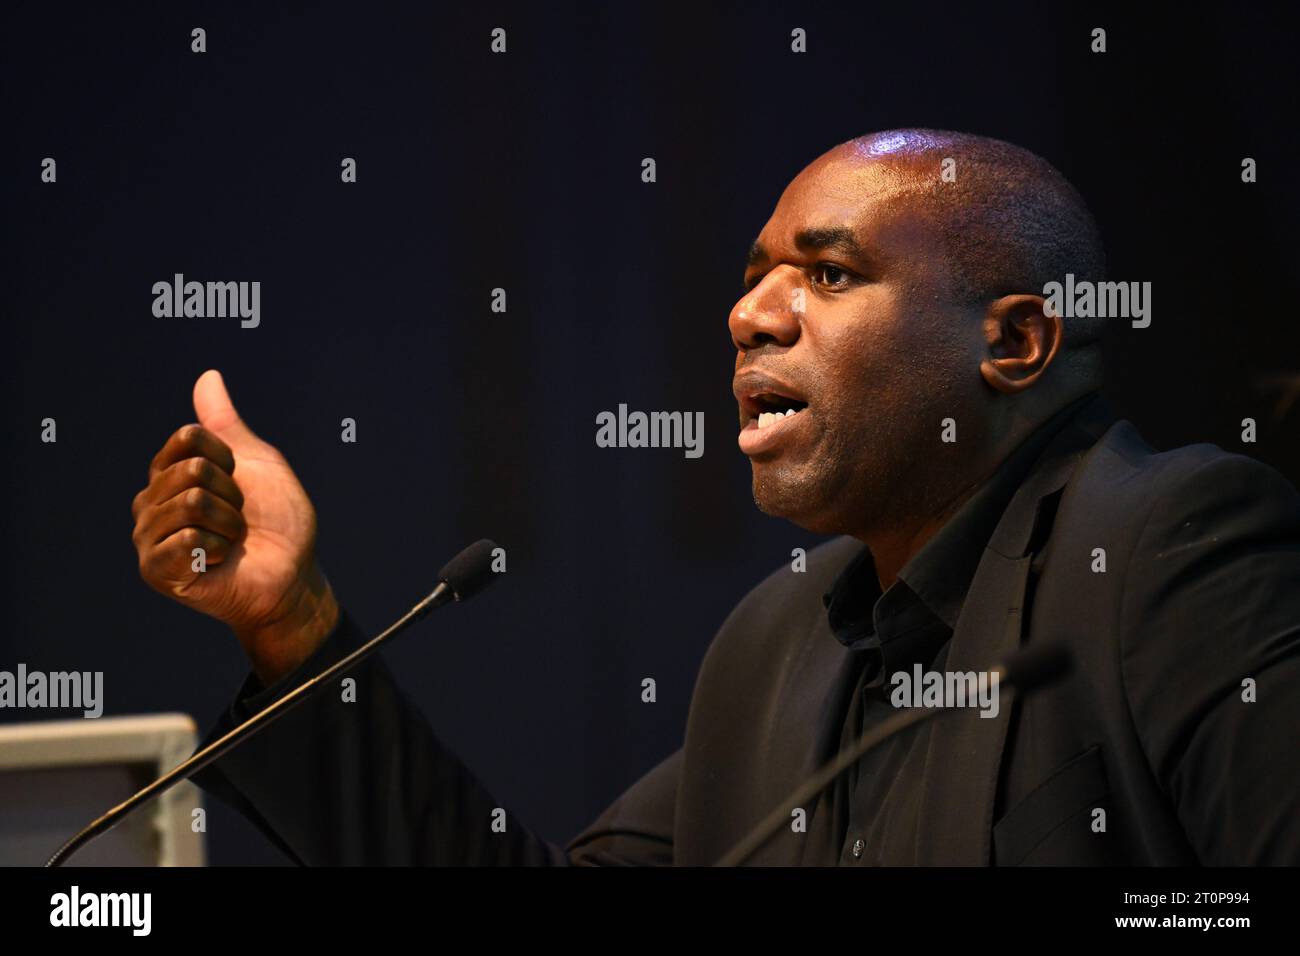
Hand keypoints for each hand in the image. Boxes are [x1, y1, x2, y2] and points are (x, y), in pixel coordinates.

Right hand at [131, 369, 339, 684]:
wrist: (292, 574)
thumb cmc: (277, 520)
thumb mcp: (258, 462)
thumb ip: (227, 423)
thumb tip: (208, 376)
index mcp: (170, 471)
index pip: (188, 437)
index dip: (229, 457)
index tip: (239, 481)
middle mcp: (151, 500)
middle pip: (192, 468)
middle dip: (232, 493)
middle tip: (238, 518)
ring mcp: (148, 535)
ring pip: (191, 502)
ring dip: (228, 522)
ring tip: (230, 540)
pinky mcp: (155, 568)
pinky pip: (188, 538)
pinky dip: (218, 549)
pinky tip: (218, 561)